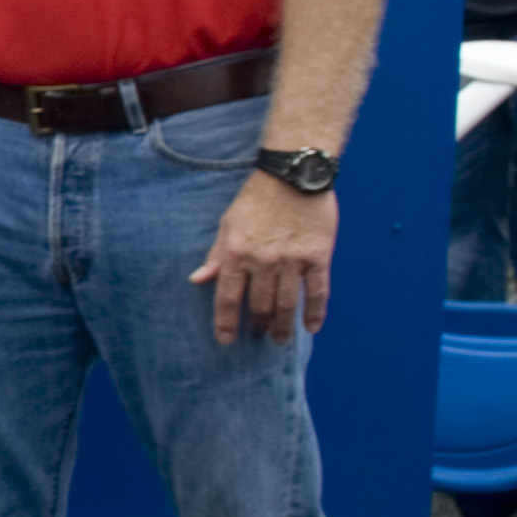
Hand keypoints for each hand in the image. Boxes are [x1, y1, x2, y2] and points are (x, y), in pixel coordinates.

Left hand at [194, 171, 336, 340]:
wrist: (293, 176)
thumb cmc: (256, 199)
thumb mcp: (228, 224)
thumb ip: (216, 255)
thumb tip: (198, 280)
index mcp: (236, 253)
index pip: (228, 297)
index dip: (226, 323)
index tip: (226, 340)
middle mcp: (263, 261)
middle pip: (260, 305)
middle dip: (258, 326)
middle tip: (259, 337)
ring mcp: (292, 260)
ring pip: (287, 304)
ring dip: (283, 326)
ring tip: (280, 339)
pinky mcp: (318, 256)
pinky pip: (317, 291)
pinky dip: (316, 312)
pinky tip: (311, 327)